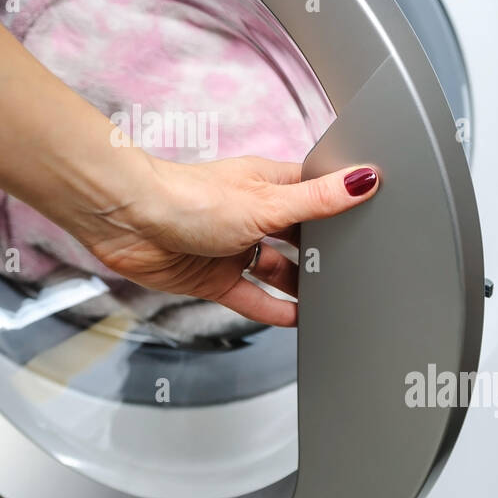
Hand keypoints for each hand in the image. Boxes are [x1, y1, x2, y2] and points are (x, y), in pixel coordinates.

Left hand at [84, 155, 379, 326]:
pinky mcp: (213, 277)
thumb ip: (318, 199)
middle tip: (353, 270)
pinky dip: (273, 308)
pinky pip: (252, 296)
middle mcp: (252, 214)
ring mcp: (233, 246)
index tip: (370, 218)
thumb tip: (364, 180)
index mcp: (268, 184)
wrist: (128, 223)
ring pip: (277, 269)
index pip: (316, 192)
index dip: (340, 204)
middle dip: (322, 252)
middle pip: (299, 236)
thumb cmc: (187, 198)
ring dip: (300, 284)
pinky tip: (296, 318)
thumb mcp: (267, 202)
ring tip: (330, 299)